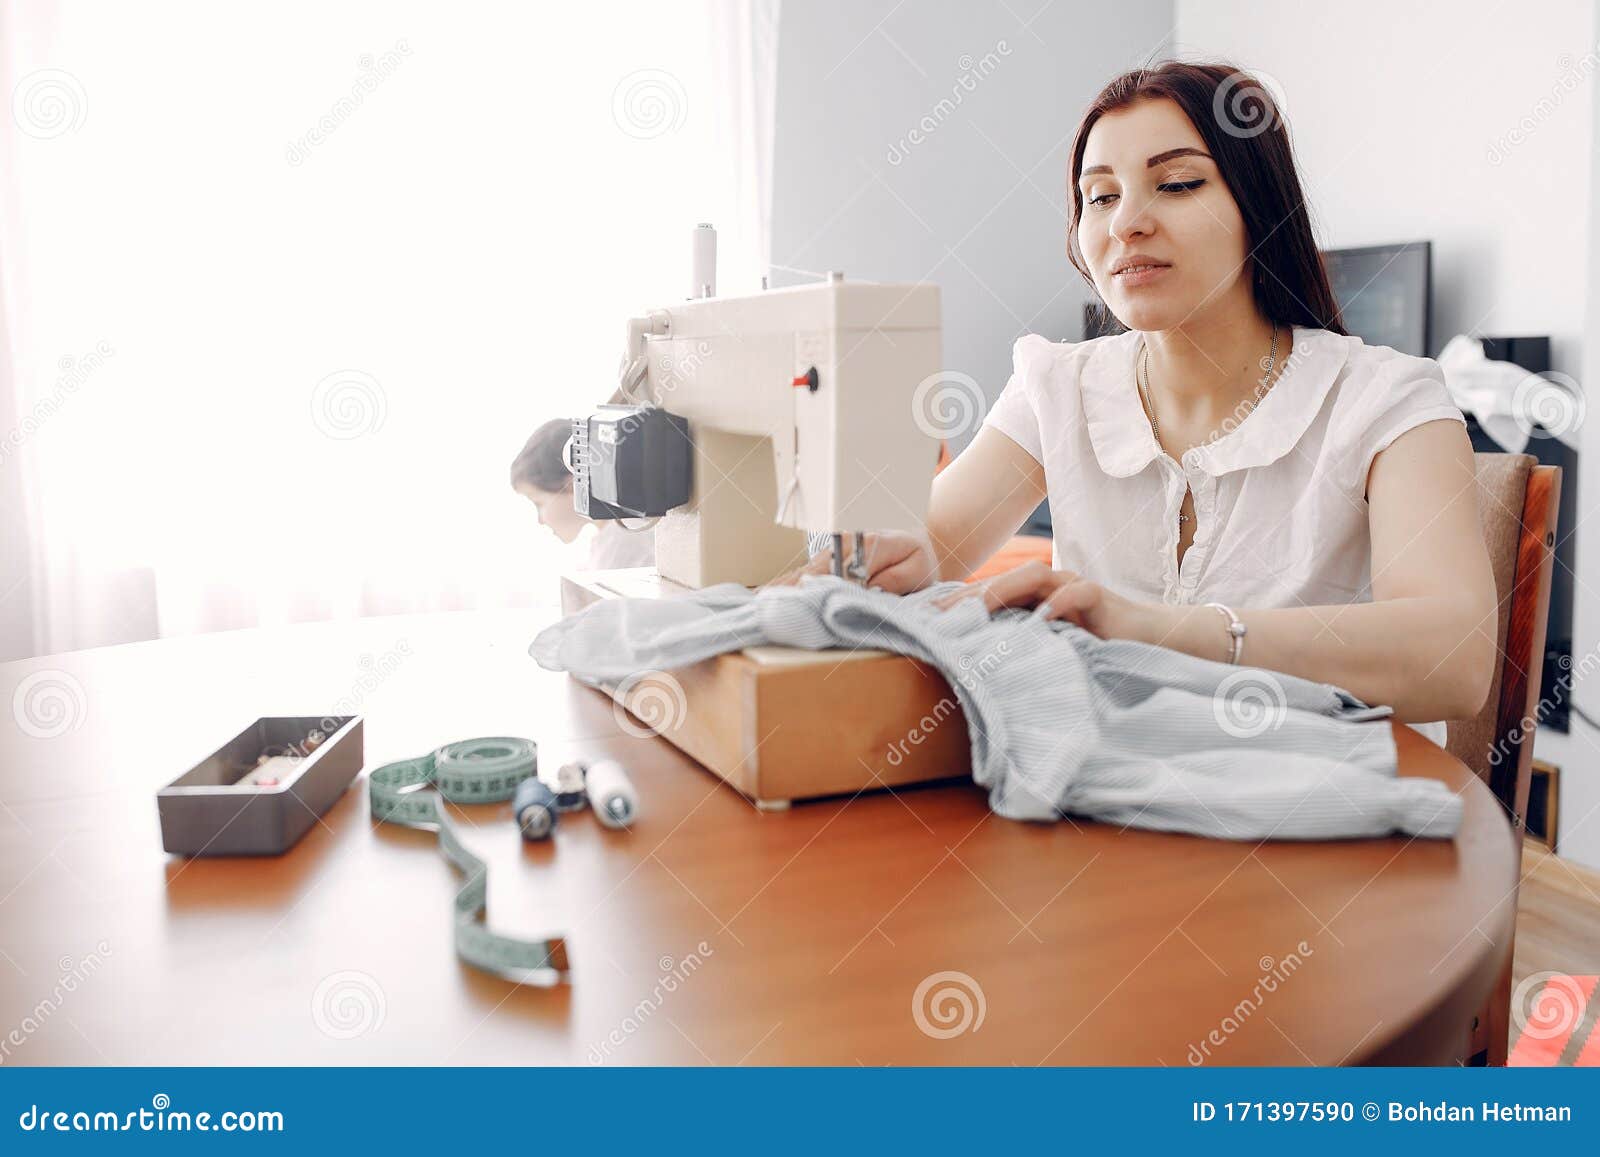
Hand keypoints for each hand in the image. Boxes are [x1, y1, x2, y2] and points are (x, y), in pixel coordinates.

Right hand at [766, 530, 939, 593]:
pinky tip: (765, 596)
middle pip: (812, 571)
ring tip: (759, 606)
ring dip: (783, 591)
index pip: (838, 570)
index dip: (818, 589)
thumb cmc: (918, 556)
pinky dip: (785, 587)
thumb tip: (868, 590)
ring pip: (802, 574)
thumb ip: (896, 578)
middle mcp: (842, 545)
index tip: (801, 605)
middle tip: (768, 610)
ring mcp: (831, 553)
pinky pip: (802, 575)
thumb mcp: (918, 567)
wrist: (915, 540)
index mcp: (866, 543)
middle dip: (792, 592)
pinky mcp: (825, 562)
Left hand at [930, 561, 1153, 640]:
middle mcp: (1050, 586)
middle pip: (1002, 581)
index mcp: (1033, 598)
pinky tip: (1041, 619)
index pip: (988, 595)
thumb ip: (1020, 651)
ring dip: (1004, 590)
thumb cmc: (1095, 648)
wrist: (1147, 640)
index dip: (958, 606)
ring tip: (978, 608)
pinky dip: (1058, 603)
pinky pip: (1077, 593)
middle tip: (937, 614)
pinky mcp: (1101, 596)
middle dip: (969, 595)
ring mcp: (1074, 586)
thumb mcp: (1050, 651)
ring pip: (1034, 577)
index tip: (924, 621)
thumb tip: (975, 672)